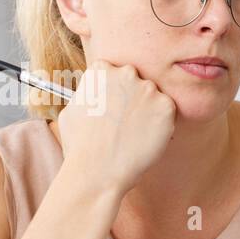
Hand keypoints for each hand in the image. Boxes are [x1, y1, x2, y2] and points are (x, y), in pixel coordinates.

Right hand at [55, 60, 176, 193]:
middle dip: (134, 98)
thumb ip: (88, 94)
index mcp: (101, 69)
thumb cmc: (80, 144)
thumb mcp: (71, 110)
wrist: (98, 169)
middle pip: (137, 81)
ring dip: (149, 112)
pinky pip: (168, 113)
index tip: (114, 106)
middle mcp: (126, 73)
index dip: (115, 91)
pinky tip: (146, 138)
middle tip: (127, 122)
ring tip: (135, 134)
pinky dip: (162, 125)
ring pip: (154, 98)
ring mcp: (149, 89)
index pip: (114, 72)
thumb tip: (94, 94)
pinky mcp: (166, 107)